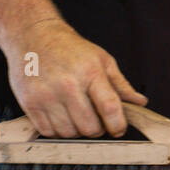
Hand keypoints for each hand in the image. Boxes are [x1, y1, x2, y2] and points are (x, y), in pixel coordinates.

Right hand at [5, 17, 146, 137]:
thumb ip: (121, 85)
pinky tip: (60, 115)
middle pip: (89, 128)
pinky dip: (58, 130)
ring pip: (69, 133)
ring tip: (76, 114)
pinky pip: (48, 132)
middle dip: (97, 128)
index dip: (118, 125)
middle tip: (95, 119)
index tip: (118, 128)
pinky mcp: (29, 103)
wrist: (33, 35)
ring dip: (76, 130)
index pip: (109, 108)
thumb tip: (140, 103)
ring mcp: (46, 95)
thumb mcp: (102, 59)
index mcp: (90, 72)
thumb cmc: (70, 49)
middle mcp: (67, 85)